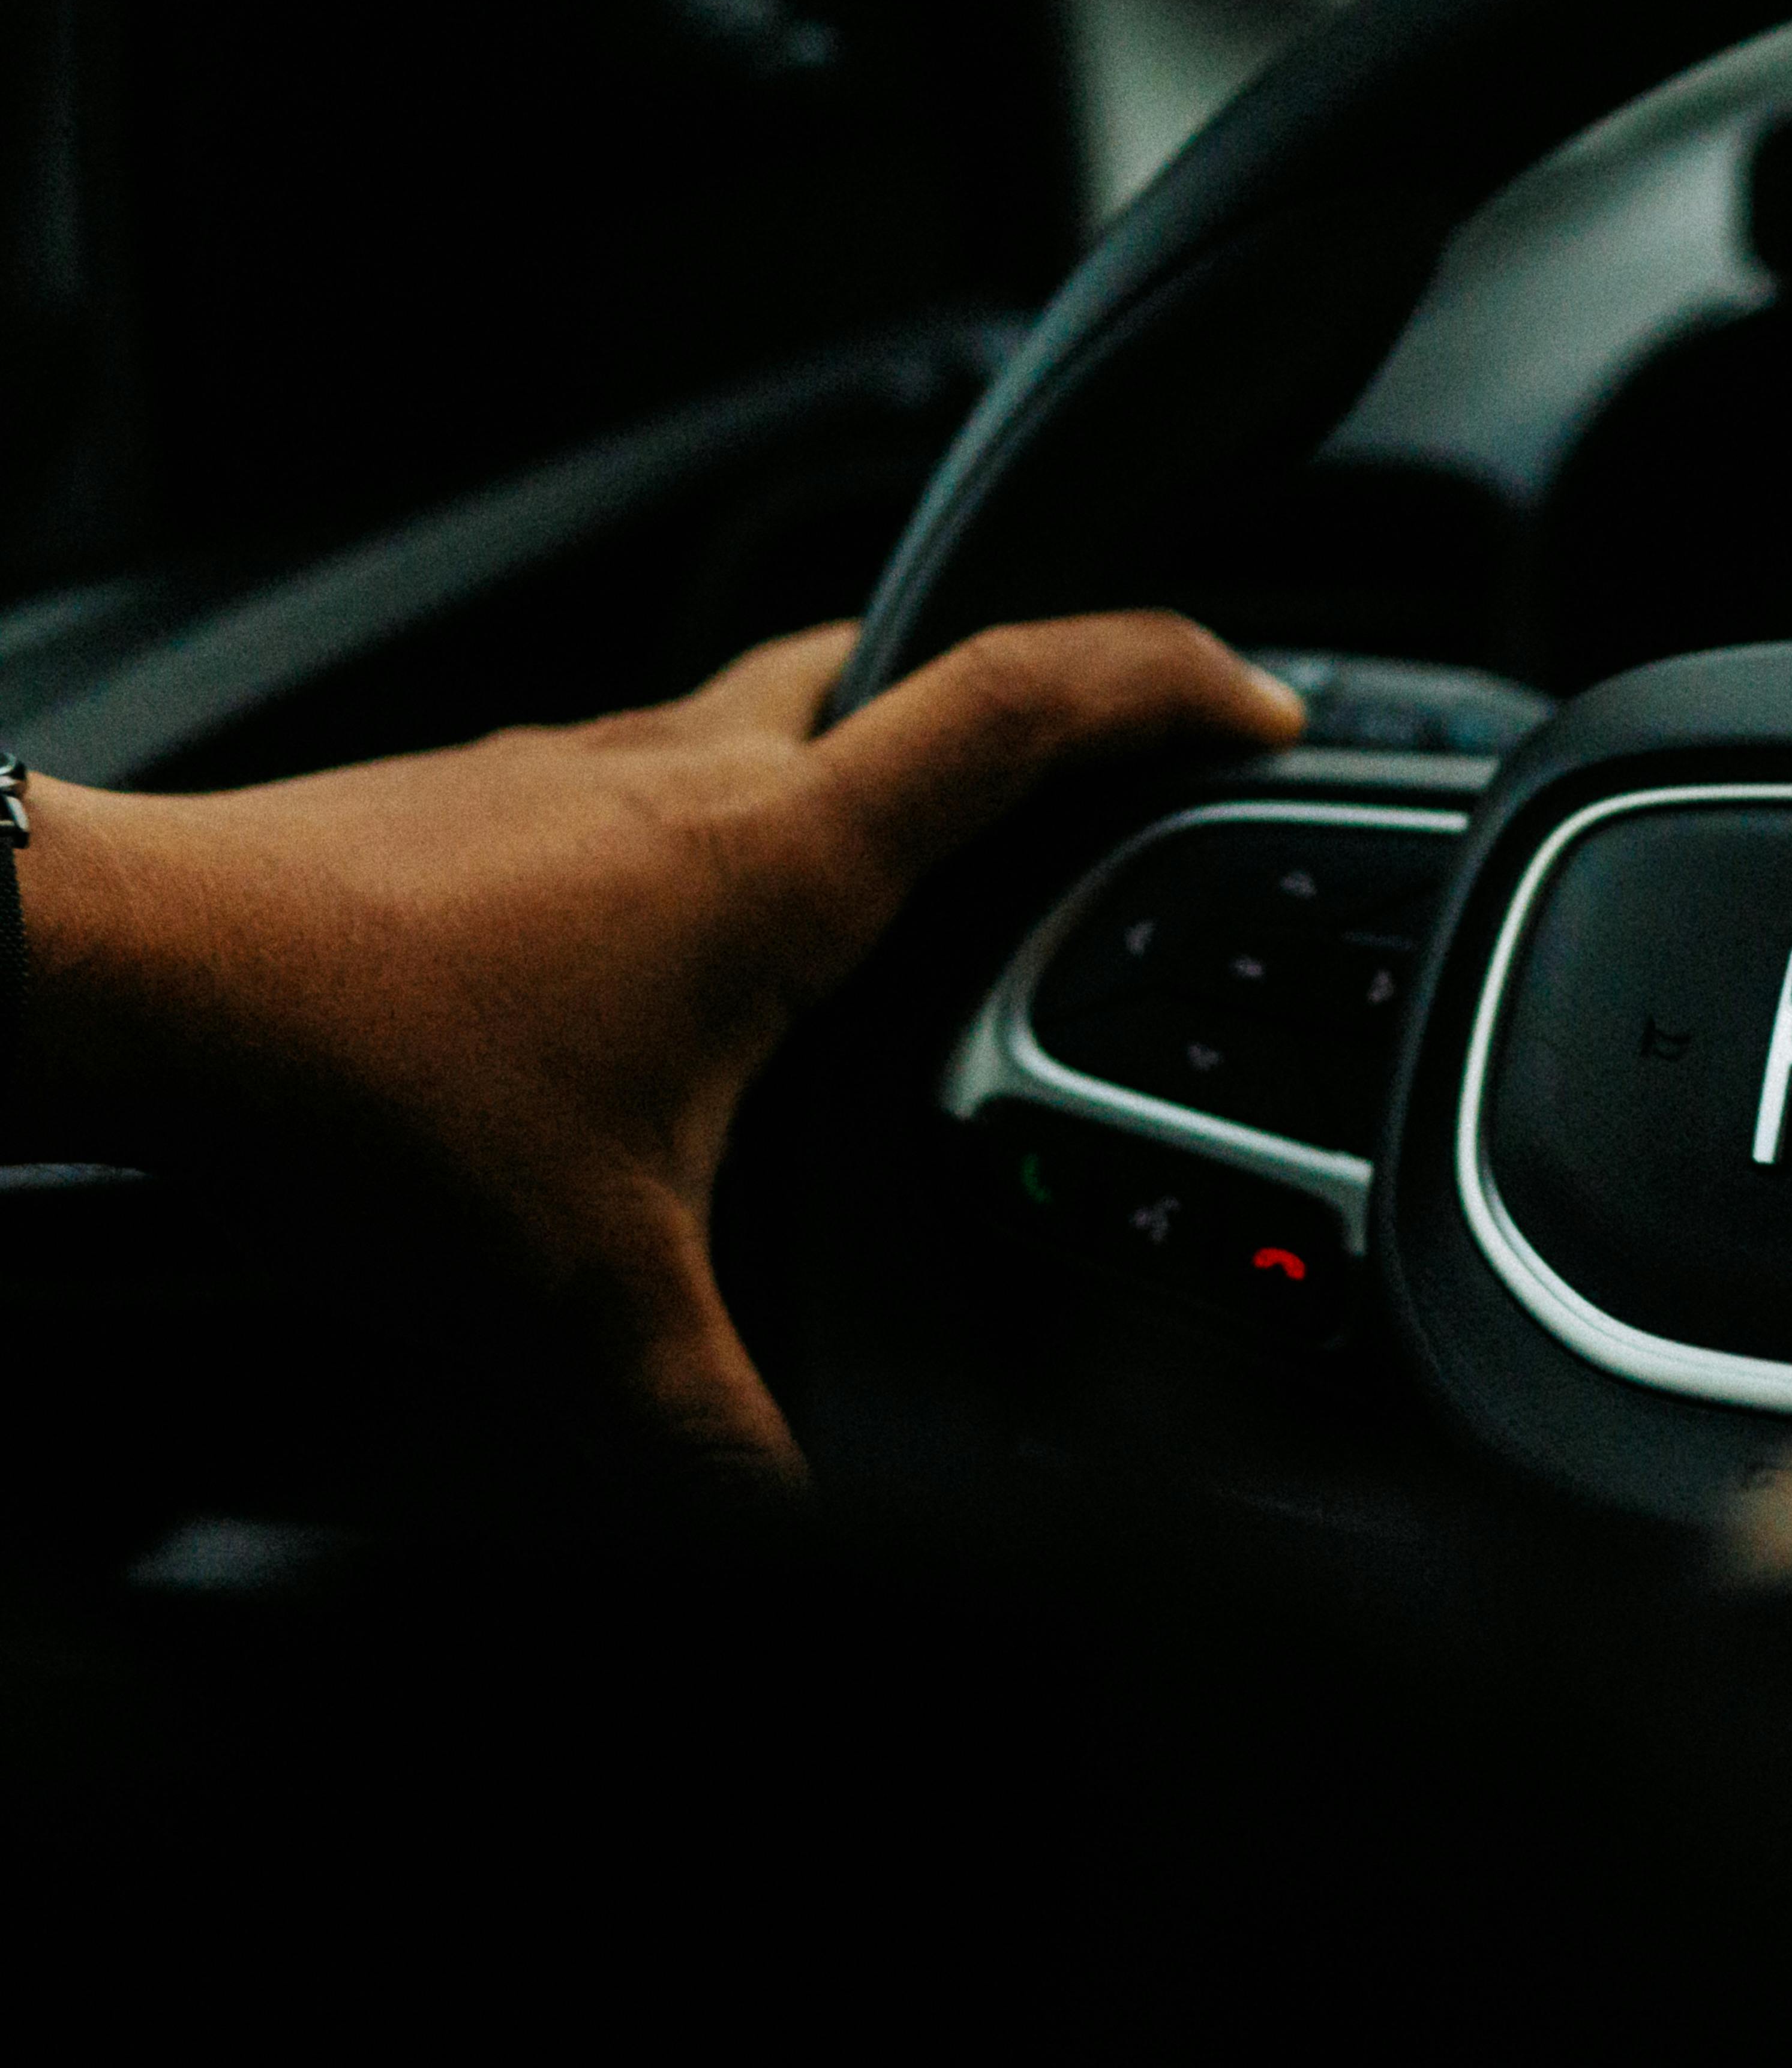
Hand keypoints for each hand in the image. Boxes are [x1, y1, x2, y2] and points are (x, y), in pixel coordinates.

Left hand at [18, 614, 1299, 1501]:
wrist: (128, 972)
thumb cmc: (357, 1082)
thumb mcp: (580, 1300)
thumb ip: (715, 1424)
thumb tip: (802, 1534)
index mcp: (777, 858)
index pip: (1026, 701)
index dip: (1169, 683)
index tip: (1261, 704)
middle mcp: (695, 776)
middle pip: (917, 659)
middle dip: (1041, 694)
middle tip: (1110, 765)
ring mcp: (584, 767)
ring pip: (785, 700)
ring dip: (872, 750)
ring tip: (920, 861)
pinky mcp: (490, 792)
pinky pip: (669, 766)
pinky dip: (738, 814)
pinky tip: (698, 938)